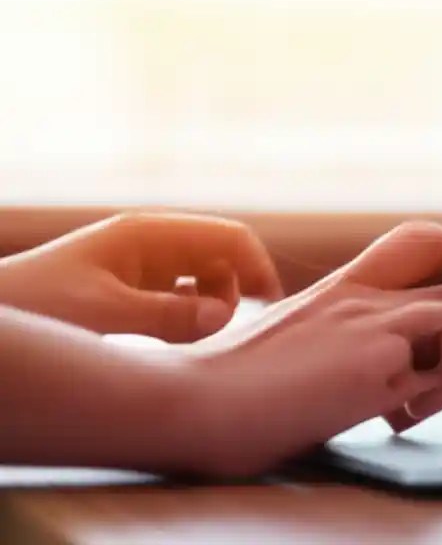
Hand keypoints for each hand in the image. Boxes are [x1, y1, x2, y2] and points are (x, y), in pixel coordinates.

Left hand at [0, 213, 283, 342]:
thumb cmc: (36, 309)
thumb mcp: (104, 314)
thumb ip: (169, 315)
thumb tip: (225, 315)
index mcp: (149, 234)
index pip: (231, 237)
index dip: (258, 269)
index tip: (270, 313)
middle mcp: (150, 244)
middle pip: (223, 258)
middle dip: (234, 293)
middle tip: (222, 337)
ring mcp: (140, 267)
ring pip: (204, 280)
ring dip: (211, 308)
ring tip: (192, 343)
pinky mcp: (129, 292)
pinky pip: (179, 299)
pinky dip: (188, 318)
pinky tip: (174, 344)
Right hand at [184, 222, 441, 476]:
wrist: (193, 401)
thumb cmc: (230, 390)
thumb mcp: (296, 349)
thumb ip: (341, 346)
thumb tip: (390, 375)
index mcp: (342, 288)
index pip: (420, 245)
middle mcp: (363, 294)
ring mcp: (371, 319)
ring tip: (424, 398)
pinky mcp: (374, 353)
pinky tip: (404, 414)